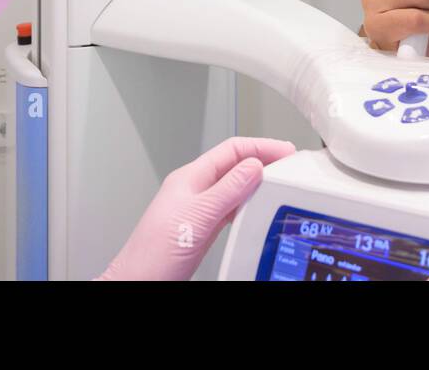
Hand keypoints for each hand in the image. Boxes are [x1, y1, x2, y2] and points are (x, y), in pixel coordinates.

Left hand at [95, 137, 295, 280]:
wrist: (139, 281)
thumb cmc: (154, 253)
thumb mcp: (198, 215)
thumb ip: (227, 190)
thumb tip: (254, 166)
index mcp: (190, 178)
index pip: (231, 150)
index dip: (260, 146)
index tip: (285, 151)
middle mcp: (194, 190)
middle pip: (234, 166)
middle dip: (262, 161)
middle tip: (289, 167)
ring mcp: (198, 209)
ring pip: (234, 187)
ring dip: (257, 183)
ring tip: (278, 185)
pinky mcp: (202, 228)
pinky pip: (231, 208)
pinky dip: (248, 205)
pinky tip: (257, 211)